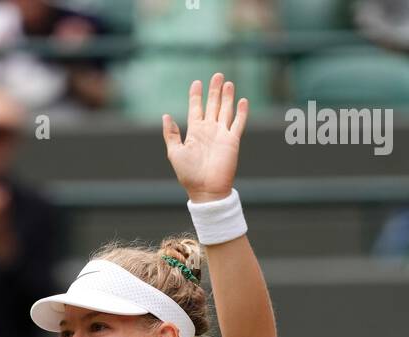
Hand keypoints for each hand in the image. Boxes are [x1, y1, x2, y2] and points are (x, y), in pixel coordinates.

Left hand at [163, 73, 247, 203]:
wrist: (206, 190)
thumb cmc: (189, 174)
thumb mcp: (175, 152)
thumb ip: (171, 134)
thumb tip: (166, 116)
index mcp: (195, 132)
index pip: (196, 108)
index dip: (196, 95)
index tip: (197, 82)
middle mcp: (209, 130)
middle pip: (213, 105)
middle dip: (214, 90)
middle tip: (217, 75)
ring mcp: (221, 134)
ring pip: (226, 110)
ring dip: (227, 97)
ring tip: (228, 83)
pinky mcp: (232, 141)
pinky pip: (238, 123)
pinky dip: (241, 112)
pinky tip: (242, 100)